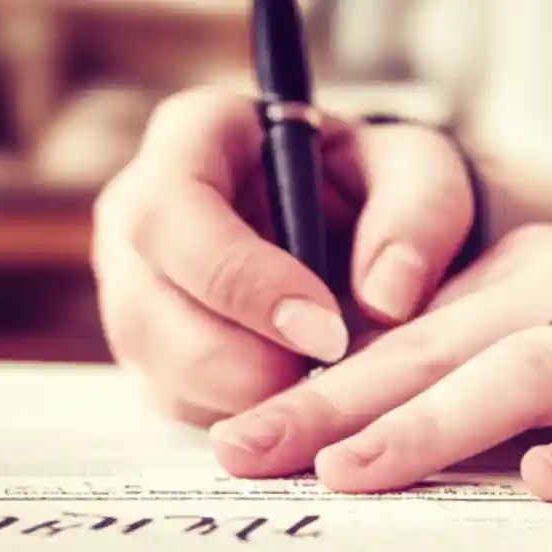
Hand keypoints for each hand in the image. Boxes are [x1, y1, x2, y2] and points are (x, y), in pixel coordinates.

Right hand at [92, 88, 473, 425]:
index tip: (323, 329)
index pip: (172, 212)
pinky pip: (174, 402)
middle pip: (145, 307)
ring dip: (240, 398)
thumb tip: (386, 299)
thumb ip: (420, 211)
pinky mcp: (148, 351)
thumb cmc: (369, 183)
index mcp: (190, 136)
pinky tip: (295, 397)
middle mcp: (136, 212)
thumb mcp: (416, 170)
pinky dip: (240, 415)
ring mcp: (130, 286)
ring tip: (319, 387)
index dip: (238, 280)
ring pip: (155, 367)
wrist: (350, 223)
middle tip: (324, 381)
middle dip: (236, 362)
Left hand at [207, 217, 551, 500]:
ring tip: (360, 467)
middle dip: (334, 406)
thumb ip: (479, 347)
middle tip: (253, 449)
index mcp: (523, 279)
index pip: (398, 341)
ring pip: (528, 375)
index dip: (313, 389)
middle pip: (435, 353)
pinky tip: (547, 482)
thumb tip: (372, 413)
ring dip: (436, 422)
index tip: (240, 433)